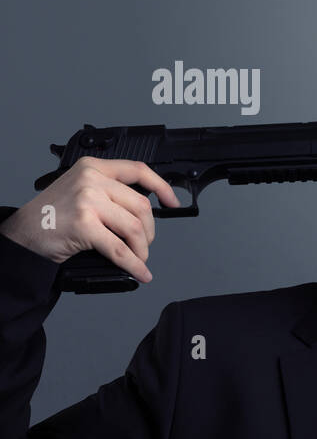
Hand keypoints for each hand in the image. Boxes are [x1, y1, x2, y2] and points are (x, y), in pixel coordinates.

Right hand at [0, 158, 182, 282]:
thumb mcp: (79, 190)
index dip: (162, 187)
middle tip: (144, 243)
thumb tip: (143, 209)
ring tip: (138, 257)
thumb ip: (108, 190)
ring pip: (135, 227)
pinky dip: (134, 264)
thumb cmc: (51, 216)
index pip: (138, 170)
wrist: (22, 235)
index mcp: (93, 167)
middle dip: (149, 230)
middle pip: (141, 205)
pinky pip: (120, 249)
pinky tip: (139, 272)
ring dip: (141, 248)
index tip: (172, 202)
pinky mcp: (85, 225)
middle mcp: (91, 180)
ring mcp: (88, 201)